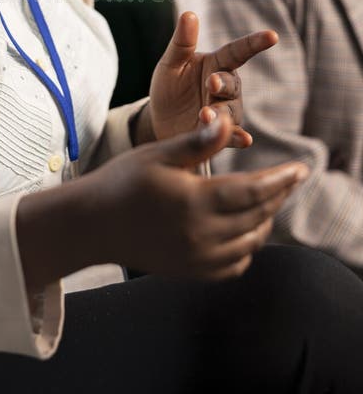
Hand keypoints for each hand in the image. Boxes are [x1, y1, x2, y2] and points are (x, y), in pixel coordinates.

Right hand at [90, 116, 308, 280]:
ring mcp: (197, 258)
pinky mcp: (191, 271)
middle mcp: (200, 234)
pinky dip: (248, 246)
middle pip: (257, 215)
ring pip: (251, 241)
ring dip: (266, 219)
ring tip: (269, 199)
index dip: (281, 179)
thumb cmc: (122, 182)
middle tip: (290, 178)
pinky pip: (235, 264)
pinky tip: (246, 229)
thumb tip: (227, 121)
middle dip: (278, 195)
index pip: (253, 191)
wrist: (92, 225)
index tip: (301, 168)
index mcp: (194, 201)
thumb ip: (197, 143)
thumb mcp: (158, 154)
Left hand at [133, 11, 277, 146]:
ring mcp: (226, 111)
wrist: (160, 121)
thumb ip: (182, 42)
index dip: (255, 43)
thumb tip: (189, 14)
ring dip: (220, 112)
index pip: (238, 51)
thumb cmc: (169, 87)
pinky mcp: (220, 135)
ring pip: (231, 110)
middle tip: (212, 83)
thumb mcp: (171, 63)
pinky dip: (237, 138)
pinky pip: (232, 136)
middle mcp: (227, 87)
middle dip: (223, 83)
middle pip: (232, 83)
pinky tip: (245, 140)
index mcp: (216, 64)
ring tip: (205, 114)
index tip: (272, 36)